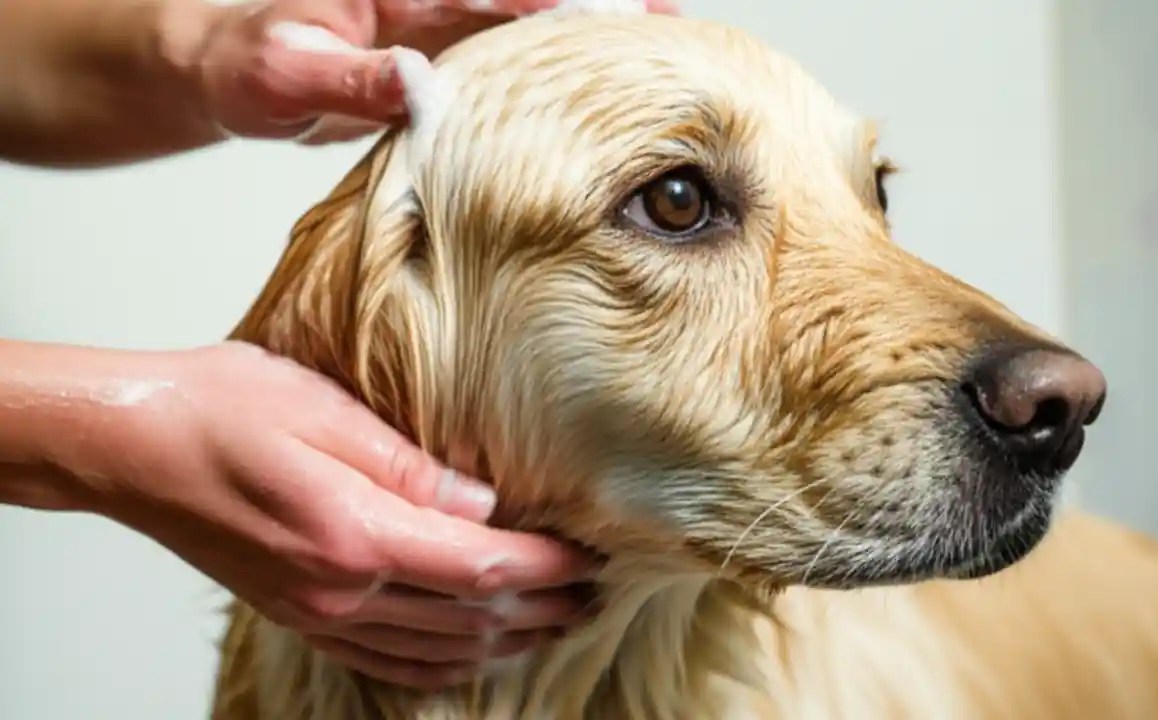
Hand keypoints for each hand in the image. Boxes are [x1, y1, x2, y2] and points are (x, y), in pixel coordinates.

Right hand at [86, 342, 600, 690]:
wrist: (128, 448)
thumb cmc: (217, 410)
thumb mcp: (324, 409)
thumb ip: (412, 465)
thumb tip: (484, 505)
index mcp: (353, 533)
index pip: (480, 567)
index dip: (545, 568)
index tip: (590, 557)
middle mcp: (338, 588)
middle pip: (466, 617)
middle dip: (540, 610)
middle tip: (593, 596)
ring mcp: (315, 611)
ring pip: (432, 650)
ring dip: (500, 642)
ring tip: (552, 626)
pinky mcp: (297, 612)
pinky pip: (383, 660)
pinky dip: (438, 662)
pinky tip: (467, 653)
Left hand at [186, 0, 678, 143]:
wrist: (231, 69)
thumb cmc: (248, 65)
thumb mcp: (285, 75)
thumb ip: (348, 79)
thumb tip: (416, 85)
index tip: (616, 10)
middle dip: (602, 4)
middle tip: (669, 24)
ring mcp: (446, 24)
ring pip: (536, 21)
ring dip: (596, 33)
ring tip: (666, 49)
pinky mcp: (450, 54)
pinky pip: (519, 54)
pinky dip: (566, 65)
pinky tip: (609, 85)